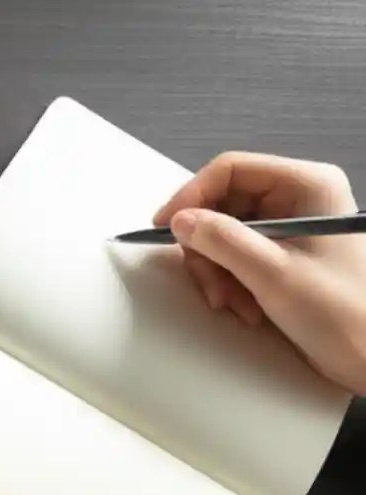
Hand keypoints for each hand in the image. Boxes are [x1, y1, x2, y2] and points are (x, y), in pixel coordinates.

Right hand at [153, 152, 365, 394]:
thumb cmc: (341, 313)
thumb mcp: (274, 274)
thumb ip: (223, 241)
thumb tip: (179, 220)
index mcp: (307, 185)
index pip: (231, 169)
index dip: (192, 196)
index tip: (164, 227)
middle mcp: (298, 198)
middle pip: (222, 204)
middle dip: (207, 248)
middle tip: (209, 285)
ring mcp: (290, 227)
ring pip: (223, 233)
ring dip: (217, 272)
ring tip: (232, 303)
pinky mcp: (282, 254)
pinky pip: (235, 256)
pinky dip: (229, 282)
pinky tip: (245, 308)